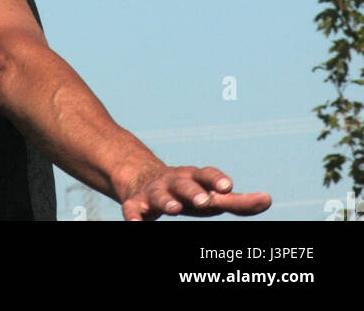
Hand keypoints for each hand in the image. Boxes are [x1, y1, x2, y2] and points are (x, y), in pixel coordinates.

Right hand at [120, 164, 271, 221]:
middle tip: (204, 201)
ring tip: (174, 210)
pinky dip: (133, 215)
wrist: (140, 177)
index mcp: (193, 179)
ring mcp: (154, 192)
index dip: (216, 179)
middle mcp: (174, 182)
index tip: (228, 186)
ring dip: (167, 201)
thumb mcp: (209, 194)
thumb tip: (268, 200)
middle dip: (193, 191)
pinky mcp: (135, 202)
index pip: (206, 175)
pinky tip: (136, 224)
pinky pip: (132, 208)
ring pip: (159, 194)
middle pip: (183, 183)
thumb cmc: (186, 191)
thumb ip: (237, 201)